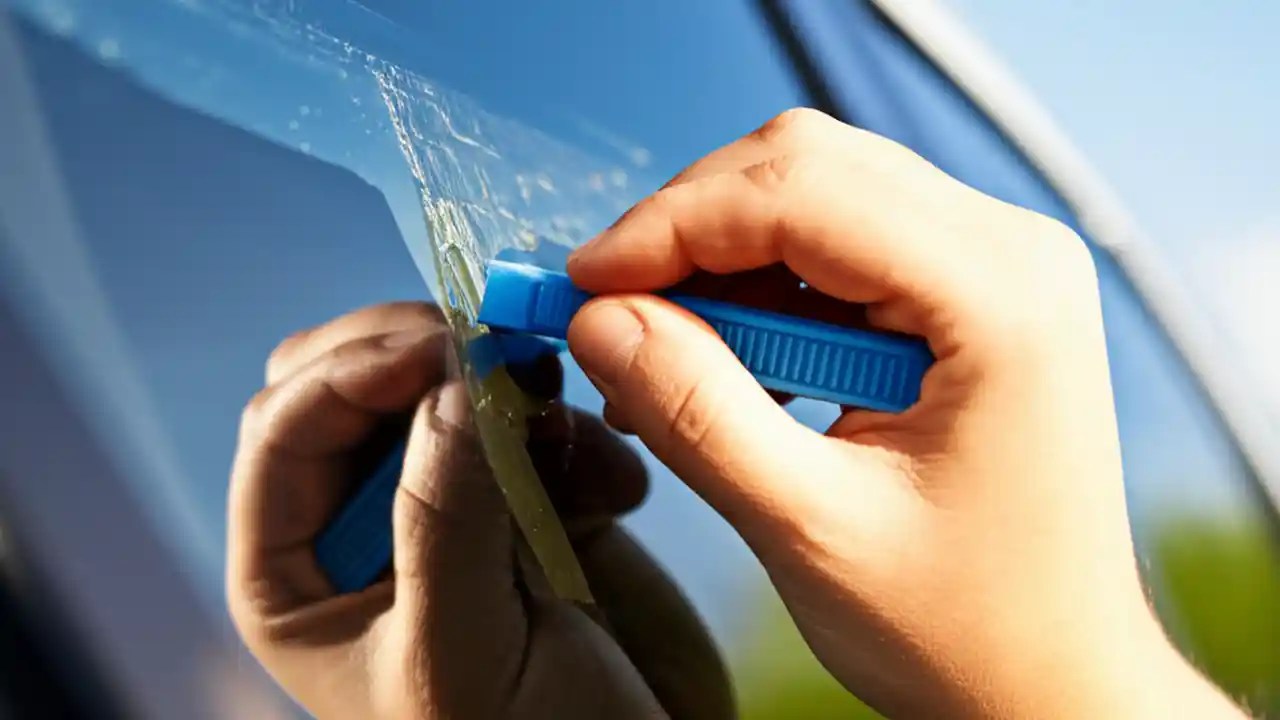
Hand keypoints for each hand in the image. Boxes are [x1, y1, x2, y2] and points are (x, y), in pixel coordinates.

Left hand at [226, 302, 731, 718]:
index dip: (353, 370)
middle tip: (501, 352)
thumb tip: (457, 379)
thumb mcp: (462, 651)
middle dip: (429, 355)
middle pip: (361, 382)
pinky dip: (585, 438)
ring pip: (458, 389)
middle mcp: (365, 526)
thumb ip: (447, 515)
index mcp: (297, 573)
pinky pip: (545, 425)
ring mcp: (454, 507)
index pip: (285, 426)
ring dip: (520, 394)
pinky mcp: (538, 503)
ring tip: (573, 437)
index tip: (440, 348)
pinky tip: (619, 495)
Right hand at [566, 109, 1246, 718]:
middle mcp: (1010, 254)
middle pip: (806, 169)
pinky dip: (759, 294)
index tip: (583, 284)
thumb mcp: (811, 529)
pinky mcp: (968, 298)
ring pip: (813, 199)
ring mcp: (995, 268)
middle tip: (608, 315)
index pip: (802, 193)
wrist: (1055, 682)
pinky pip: (837, 250)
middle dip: (687, 233)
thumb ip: (697, 414)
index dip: (671, 225)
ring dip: (717, 266)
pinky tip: (724, 368)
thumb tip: (600, 320)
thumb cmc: (968, 630)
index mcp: (999, 297)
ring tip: (660, 361)